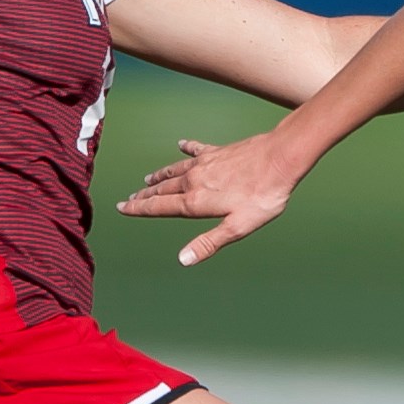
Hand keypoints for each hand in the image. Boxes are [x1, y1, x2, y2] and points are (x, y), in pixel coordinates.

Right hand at [118, 133, 308, 265]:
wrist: (280, 157)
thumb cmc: (263, 196)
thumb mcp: (238, 227)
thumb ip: (209, 243)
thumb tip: (183, 259)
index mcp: (196, 201)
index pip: (160, 207)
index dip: (139, 209)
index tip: (122, 207)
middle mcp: (195, 180)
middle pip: (163, 189)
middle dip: (146, 195)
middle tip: (131, 197)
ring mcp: (206, 163)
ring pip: (175, 170)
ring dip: (160, 176)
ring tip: (148, 179)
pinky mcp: (219, 151)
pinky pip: (197, 149)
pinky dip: (187, 148)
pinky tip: (181, 144)